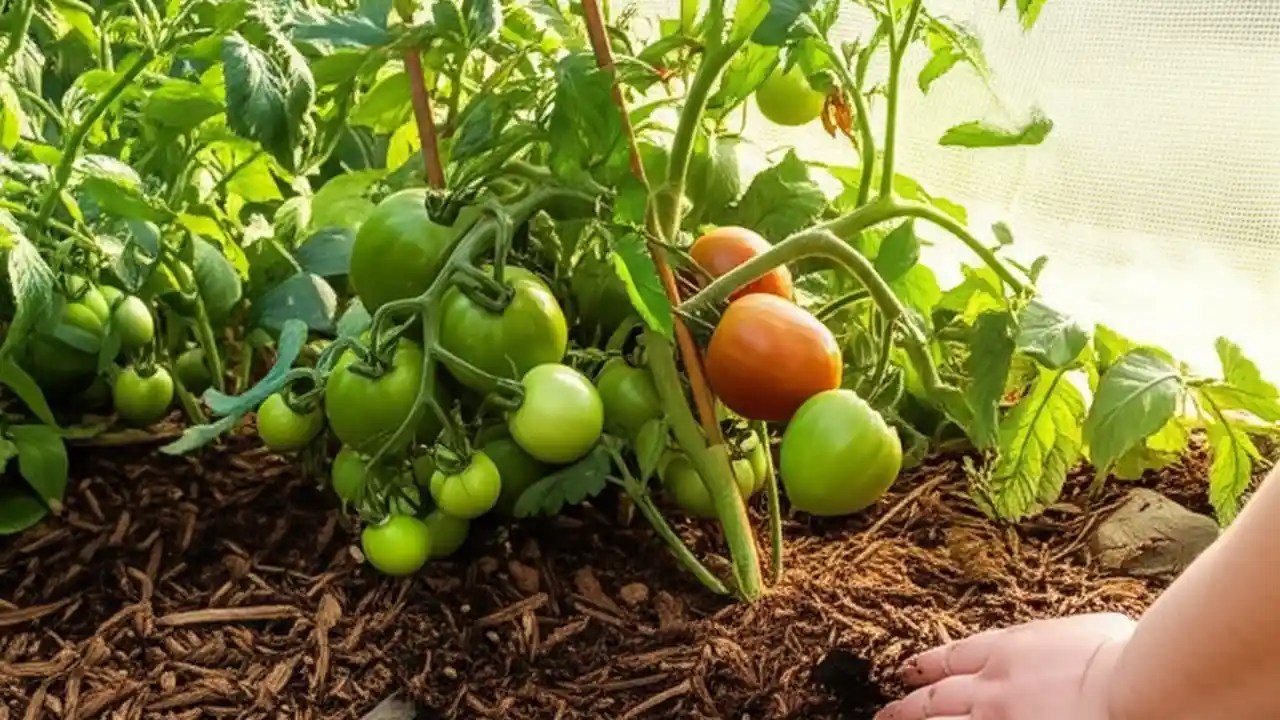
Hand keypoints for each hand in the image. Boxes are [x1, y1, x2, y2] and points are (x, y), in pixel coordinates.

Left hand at [875, 613, 1136, 719]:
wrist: (1131, 689)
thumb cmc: (1125, 656)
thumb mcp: (1091, 629)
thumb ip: (1063, 640)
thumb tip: (1079, 642)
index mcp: (1008, 649)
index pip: (953, 656)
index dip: (927, 664)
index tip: (908, 670)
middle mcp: (991, 686)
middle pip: (935, 697)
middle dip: (907, 705)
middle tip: (886, 713)